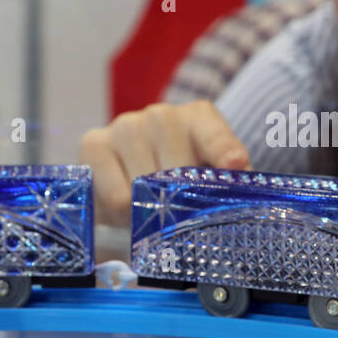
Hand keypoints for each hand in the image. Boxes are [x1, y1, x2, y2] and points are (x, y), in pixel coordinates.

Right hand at [80, 100, 250, 225]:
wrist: (129, 172)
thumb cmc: (178, 178)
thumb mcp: (210, 179)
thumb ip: (230, 188)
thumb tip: (243, 204)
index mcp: (199, 118)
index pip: (214, 134)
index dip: (225, 150)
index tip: (235, 164)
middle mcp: (161, 116)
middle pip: (177, 173)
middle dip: (183, 205)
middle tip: (181, 221)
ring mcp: (125, 126)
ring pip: (144, 187)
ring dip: (152, 213)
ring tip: (154, 215)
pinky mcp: (94, 144)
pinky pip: (117, 197)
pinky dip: (126, 216)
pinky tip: (130, 212)